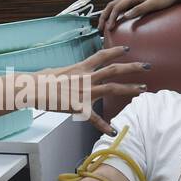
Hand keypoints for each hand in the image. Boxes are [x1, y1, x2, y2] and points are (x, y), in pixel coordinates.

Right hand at [27, 45, 149, 134]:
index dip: (116, 51)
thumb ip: (67, 72)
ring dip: (129, 88)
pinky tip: (113, 131)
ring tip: (143, 89)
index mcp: (80, 67)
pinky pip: (94, 118)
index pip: (102, 55)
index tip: (127, 49)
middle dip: (132, 67)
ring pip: (112, 88)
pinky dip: (104, 125)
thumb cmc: (40, 80)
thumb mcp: (56, 71)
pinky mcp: (79, 107)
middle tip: (147, 66)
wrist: (33, 89)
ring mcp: (85, 92)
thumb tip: (65, 71)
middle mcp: (86, 77)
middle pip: (114, 69)